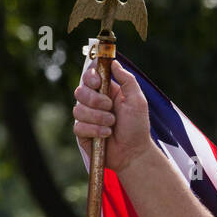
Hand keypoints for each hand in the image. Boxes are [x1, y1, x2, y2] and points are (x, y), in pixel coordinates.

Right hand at [73, 59, 154, 174]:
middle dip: (96, 100)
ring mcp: (86, 117)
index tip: (98, 81)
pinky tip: (106, 135)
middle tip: (110, 109)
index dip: (90, 76)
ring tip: (112, 125)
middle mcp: (94, 102)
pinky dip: (95, 130)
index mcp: (106, 91)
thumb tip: (114, 62)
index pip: (90, 75)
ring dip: (98, 118)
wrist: (134, 153)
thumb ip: (127, 80)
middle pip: (80, 90)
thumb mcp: (138, 101)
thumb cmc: (137, 127)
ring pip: (78, 109)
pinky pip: (79, 126)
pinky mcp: (82, 132)